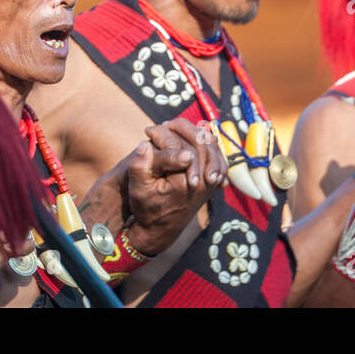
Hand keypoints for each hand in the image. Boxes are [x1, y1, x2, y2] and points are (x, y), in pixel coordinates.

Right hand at [124, 117, 224, 255]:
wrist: (160, 228)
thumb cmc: (147, 207)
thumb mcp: (138, 188)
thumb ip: (141, 166)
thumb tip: (145, 144)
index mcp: (188, 181)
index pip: (182, 145)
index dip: (164, 133)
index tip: (148, 131)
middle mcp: (205, 182)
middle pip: (201, 142)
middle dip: (182, 128)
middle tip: (164, 125)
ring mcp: (212, 182)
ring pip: (211, 146)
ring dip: (193, 134)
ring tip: (174, 130)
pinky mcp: (214, 182)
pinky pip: (216, 155)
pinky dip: (203, 144)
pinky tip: (187, 141)